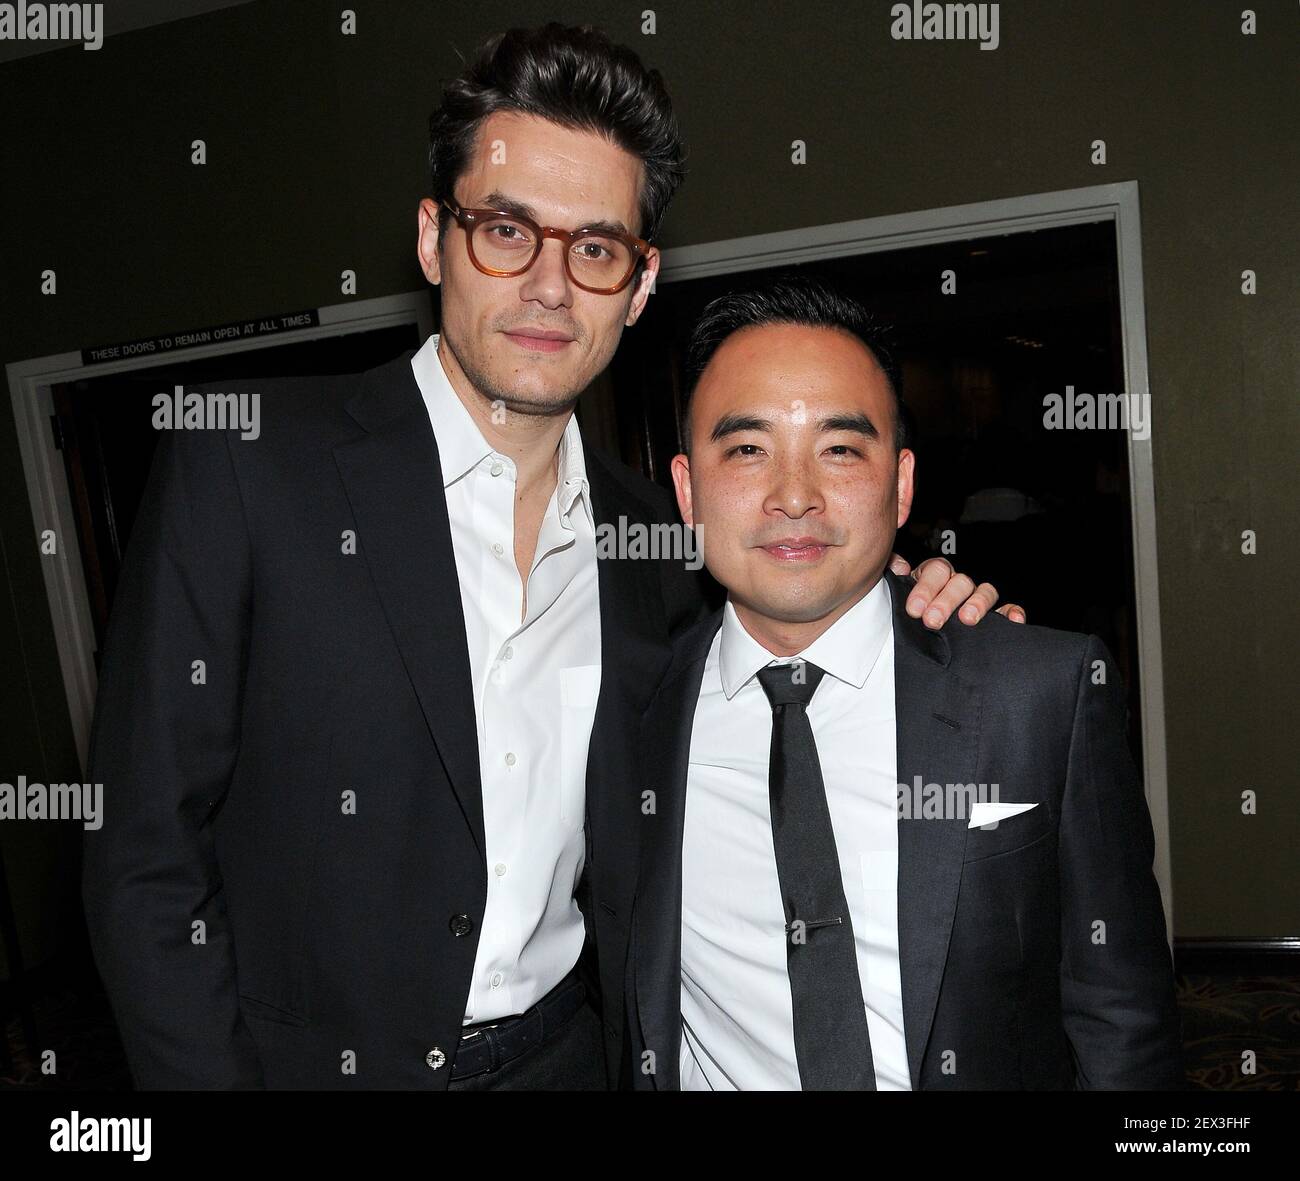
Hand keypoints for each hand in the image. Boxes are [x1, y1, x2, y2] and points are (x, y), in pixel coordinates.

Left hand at [888, 554, 1026, 629]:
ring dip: (977, 603)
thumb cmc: (910, 612)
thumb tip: (900, 568)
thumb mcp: (897, 593)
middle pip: (959, 582)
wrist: (907, 639)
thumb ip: (894, 575)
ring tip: (967, 619)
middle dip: (946, 601)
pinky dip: (1011, 612)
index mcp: (934, 576)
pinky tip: (1012, 618)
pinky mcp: (995, 617)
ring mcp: (977, 599)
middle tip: (933, 620)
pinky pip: (1007, 610)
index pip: (935, 571)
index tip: (914, 609)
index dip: (925, 588)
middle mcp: (957, 584)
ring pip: (985, 591)